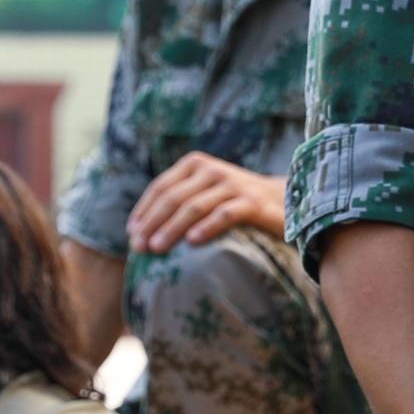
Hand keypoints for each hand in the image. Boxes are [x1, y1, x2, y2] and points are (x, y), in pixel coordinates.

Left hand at [123, 153, 284, 257]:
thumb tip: (139, 234)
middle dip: (153, 223)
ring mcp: (232, 184)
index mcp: (194, 165)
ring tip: (157, 248)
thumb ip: (178, 203)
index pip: (161, 187)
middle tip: (139, 247)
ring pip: (194, 206)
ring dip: (172, 228)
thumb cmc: (233, 202)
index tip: (132, 234)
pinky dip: (206, 227)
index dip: (144, 211)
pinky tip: (192, 242)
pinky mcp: (251, 202)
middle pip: (174, 197)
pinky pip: (224, 214)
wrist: (281, 200)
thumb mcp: (204, 194)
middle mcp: (211, 170)